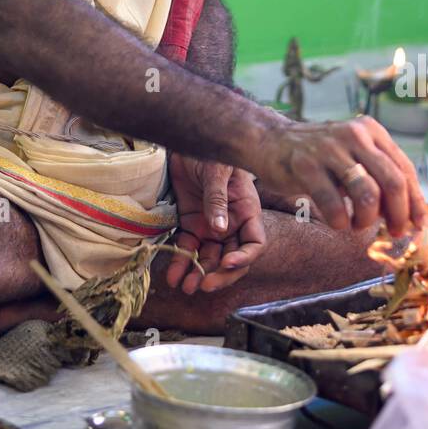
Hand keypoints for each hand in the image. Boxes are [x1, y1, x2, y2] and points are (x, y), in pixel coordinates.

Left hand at [166, 154, 265, 294]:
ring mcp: (211, 226)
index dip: (245, 257)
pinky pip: (188, 249)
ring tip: (185, 287)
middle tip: (204, 285)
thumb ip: (218, 198)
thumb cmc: (209, 150)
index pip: (255, 243)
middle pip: (232, 258)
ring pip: (209, 258)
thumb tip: (220, 227)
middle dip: (220, 275)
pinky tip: (172, 276)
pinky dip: (181, 263)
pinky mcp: (191, 225)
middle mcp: (232, 223)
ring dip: (199, 275)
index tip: (227, 263)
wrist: (185, 141)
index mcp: (247, 210)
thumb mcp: (216, 170)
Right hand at [254, 115, 425, 237]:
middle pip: (392, 181)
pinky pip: (334, 205)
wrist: (270, 140)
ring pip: (368, 194)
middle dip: (399, 215)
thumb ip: (380, 175)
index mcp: (371, 131)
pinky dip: (341, 222)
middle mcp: (354, 135)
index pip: (404, 169)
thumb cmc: (321, 157)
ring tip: (358, 225)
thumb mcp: (354, 154)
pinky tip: (338, 222)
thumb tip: (414, 214)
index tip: (419, 226)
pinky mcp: (305, 166)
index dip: (416, 202)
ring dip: (367, 220)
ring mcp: (329, 149)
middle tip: (395, 233)